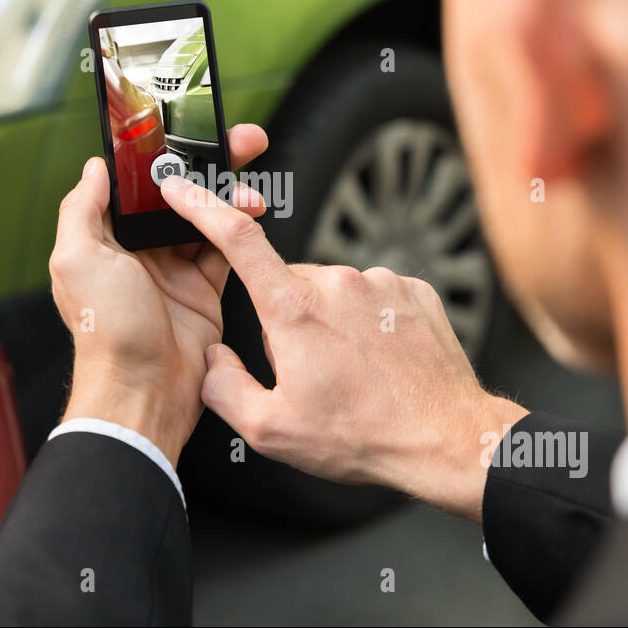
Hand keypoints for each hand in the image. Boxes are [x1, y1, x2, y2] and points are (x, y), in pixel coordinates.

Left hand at [49, 125, 267, 465]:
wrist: (144, 391)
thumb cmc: (105, 331)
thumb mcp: (76, 260)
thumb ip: (82, 208)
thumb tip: (95, 167)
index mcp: (105, 238)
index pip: (137, 182)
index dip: (163, 153)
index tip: (188, 128)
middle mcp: (138, 250)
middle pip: (178, 193)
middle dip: (210, 164)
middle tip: (243, 141)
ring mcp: (172, 269)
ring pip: (206, 215)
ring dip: (231, 193)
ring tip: (255, 183)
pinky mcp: (203, 289)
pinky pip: (226, 248)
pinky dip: (242, 227)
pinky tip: (254, 211)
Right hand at [158, 174, 527, 521]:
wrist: (446, 439)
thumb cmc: (362, 437)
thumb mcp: (272, 430)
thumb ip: (224, 387)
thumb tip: (212, 358)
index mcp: (293, 309)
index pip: (237, 239)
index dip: (202, 207)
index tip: (180, 187)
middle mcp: (337, 283)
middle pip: (288, 285)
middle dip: (287, 321)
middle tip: (311, 375)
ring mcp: (380, 283)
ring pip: (333, 293)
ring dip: (331, 325)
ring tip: (354, 376)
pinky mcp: (415, 291)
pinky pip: (374, 298)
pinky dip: (369, 325)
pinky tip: (381, 363)